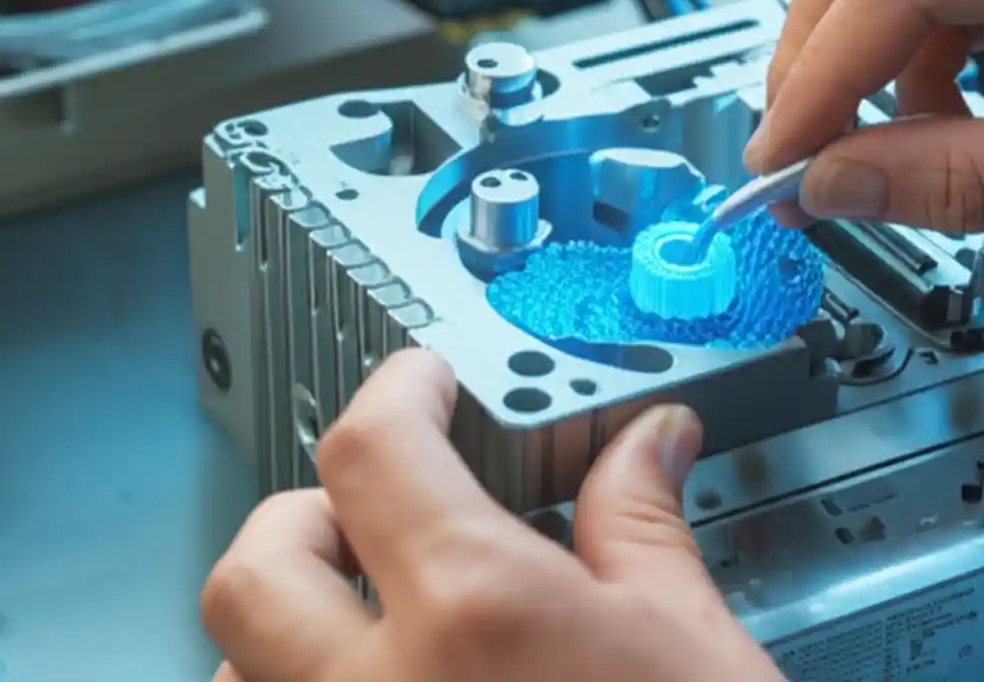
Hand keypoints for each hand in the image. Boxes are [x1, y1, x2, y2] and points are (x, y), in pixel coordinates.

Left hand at [201, 349, 779, 681]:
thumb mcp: (694, 647)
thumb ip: (644, 527)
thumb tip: (649, 445)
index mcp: (481, 615)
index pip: (374, 448)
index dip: (396, 390)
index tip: (421, 385)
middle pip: (260, 560)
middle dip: (309, 515)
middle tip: (378, 510)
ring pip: (234, 674)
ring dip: (285, 629)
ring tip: (367, 623)